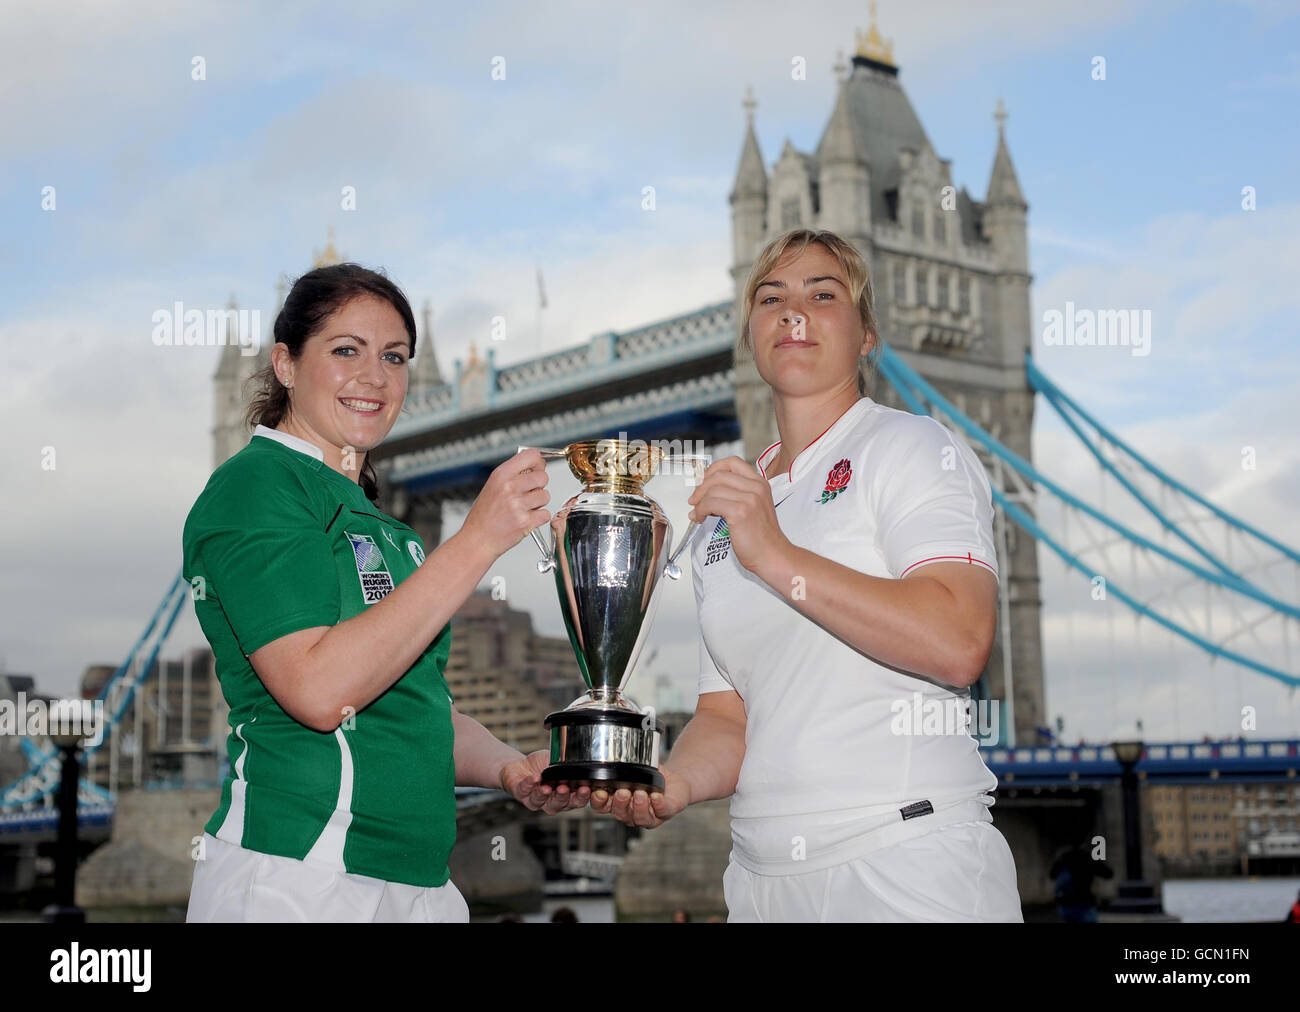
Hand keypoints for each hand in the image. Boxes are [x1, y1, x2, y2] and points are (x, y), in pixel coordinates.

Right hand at [461, 448, 550, 558]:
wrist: (477, 539)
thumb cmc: (483, 515)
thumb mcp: (493, 486)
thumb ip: (513, 474)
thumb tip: (536, 465)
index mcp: (501, 475)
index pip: (532, 455)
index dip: (538, 463)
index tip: (537, 469)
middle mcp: (510, 487)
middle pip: (543, 476)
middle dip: (539, 486)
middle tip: (528, 493)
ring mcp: (518, 505)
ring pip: (546, 496)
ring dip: (539, 503)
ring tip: (524, 508)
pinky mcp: (525, 522)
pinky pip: (545, 514)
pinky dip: (539, 518)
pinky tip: (526, 519)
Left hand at [499, 750, 591, 814]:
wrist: (520, 767)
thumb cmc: (542, 765)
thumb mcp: (559, 761)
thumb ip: (569, 765)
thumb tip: (582, 762)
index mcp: (568, 793)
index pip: (581, 799)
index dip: (586, 797)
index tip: (589, 790)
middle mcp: (555, 801)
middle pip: (564, 804)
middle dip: (565, 797)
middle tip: (565, 788)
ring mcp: (539, 801)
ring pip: (545, 804)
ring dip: (546, 795)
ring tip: (547, 787)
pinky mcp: (522, 796)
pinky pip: (526, 792)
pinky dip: (530, 784)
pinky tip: (534, 777)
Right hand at [589, 766, 691, 828]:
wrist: (674, 780)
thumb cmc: (650, 777)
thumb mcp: (632, 769)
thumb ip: (619, 767)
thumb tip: (608, 753)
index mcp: (618, 803)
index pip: (601, 806)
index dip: (596, 801)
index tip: (595, 791)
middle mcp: (631, 813)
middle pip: (620, 814)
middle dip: (619, 803)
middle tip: (622, 792)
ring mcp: (648, 816)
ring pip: (640, 818)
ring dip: (638, 806)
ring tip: (640, 793)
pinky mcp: (666, 812)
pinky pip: (662, 811)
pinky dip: (658, 804)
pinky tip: (656, 796)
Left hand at [686, 456, 788, 573]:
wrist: (772, 555)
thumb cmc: (762, 537)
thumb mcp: (754, 508)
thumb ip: (736, 495)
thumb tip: (708, 491)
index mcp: (760, 484)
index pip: (733, 463)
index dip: (713, 469)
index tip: (704, 481)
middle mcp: (756, 488)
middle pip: (719, 475)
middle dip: (701, 487)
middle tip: (694, 500)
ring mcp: (749, 499)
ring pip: (713, 489)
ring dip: (699, 502)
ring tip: (697, 513)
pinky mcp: (740, 512)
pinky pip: (710, 503)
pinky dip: (700, 510)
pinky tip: (700, 518)